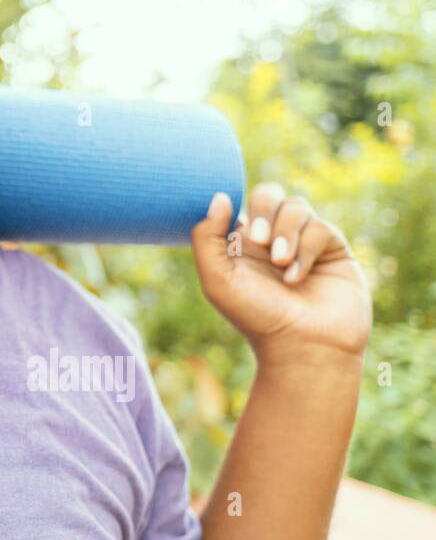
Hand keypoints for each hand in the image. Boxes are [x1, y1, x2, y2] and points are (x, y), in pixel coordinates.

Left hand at [191, 183, 371, 367]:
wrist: (302, 346)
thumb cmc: (256, 317)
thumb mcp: (218, 280)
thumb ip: (207, 237)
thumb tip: (219, 196)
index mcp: (241, 242)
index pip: (237, 200)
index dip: (235, 202)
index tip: (234, 226)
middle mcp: (272, 238)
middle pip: (269, 193)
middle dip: (264, 210)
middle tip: (259, 240)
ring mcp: (303, 241)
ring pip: (296, 206)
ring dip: (285, 233)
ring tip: (280, 264)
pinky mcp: (332, 249)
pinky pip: (320, 228)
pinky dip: (305, 250)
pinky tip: (296, 277)